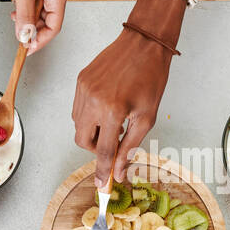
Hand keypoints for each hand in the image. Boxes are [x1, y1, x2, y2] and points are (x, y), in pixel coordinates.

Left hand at [5, 0, 67, 52]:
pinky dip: (26, 3)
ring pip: (40, 9)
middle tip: (17, 32)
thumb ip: (25, 15)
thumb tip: (26, 36)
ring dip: (27, 14)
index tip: (26, 48)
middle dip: (32, 27)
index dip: (40, 40)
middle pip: (48, 20)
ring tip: (14, 11)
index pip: (54, 27)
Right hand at [72, 27, 172, 185]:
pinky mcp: (80, 80)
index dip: (103, 171)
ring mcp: (83, 89)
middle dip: (96, 149)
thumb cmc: (151, 77)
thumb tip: (119, 171)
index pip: (104, 151)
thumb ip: (130, 146)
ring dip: (93, 131)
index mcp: (113, 111)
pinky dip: (89, 115)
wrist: (143, 43)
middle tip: (114, 142)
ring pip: (77, 125)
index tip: (101, 186)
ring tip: (114, 120)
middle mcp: (93, 100)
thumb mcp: (147, 117)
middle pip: (83, 141)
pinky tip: (107, 107)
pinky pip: (78, 108)